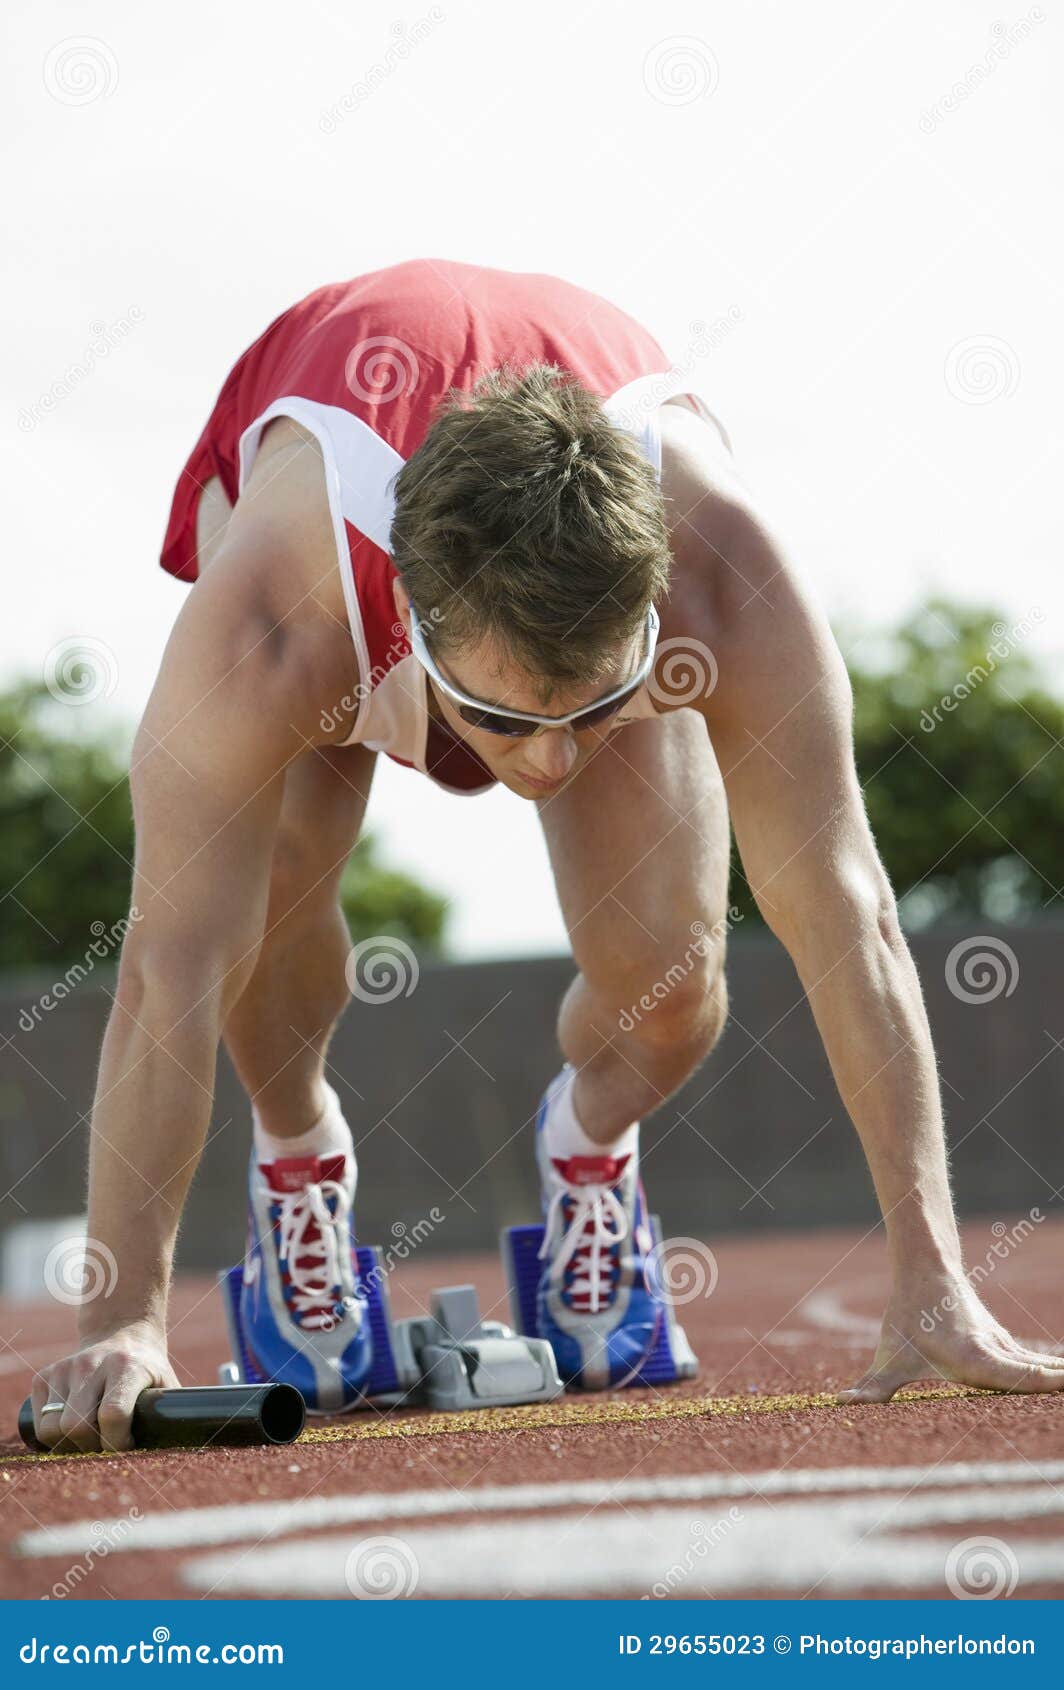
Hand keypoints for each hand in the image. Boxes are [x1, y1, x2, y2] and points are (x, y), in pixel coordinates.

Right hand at [31, 1322, 177, 1451]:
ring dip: (69, 1444)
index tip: (126, 1447)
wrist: (121, 1331)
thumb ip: (172, 1413)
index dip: (117, 1442)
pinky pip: (39, 1422)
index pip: (113, 1414)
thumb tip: (183, 1444)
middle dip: (90, 1447)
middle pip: (76, 1425)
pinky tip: (72, 1426)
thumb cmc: (148, 1369)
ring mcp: (65, 1368)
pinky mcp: (44, 1376)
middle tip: (105, 1446)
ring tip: (89, 1438)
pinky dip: (53, 1434)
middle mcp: (92, 1364)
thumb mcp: (167, 1384)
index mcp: (126, 1366)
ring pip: (52, 1428)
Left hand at [838, 1274, 1063, 1403]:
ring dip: (1059, 1378)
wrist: (926, 1272)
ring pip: (1038, 1367)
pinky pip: (1034, 1363)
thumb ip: (872, 1386)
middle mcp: (996, 1352)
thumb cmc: (908, 1317)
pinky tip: (1063, 1377)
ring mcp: (1004, 1347)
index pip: (1018, 1378)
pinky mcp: (1004, 1345)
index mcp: (975, 1359)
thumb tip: (841, 1403)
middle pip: (1037, 1375)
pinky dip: (1053, 1372)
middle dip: (1060, 1383)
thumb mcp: (890, 1355)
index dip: (1044, 1384)